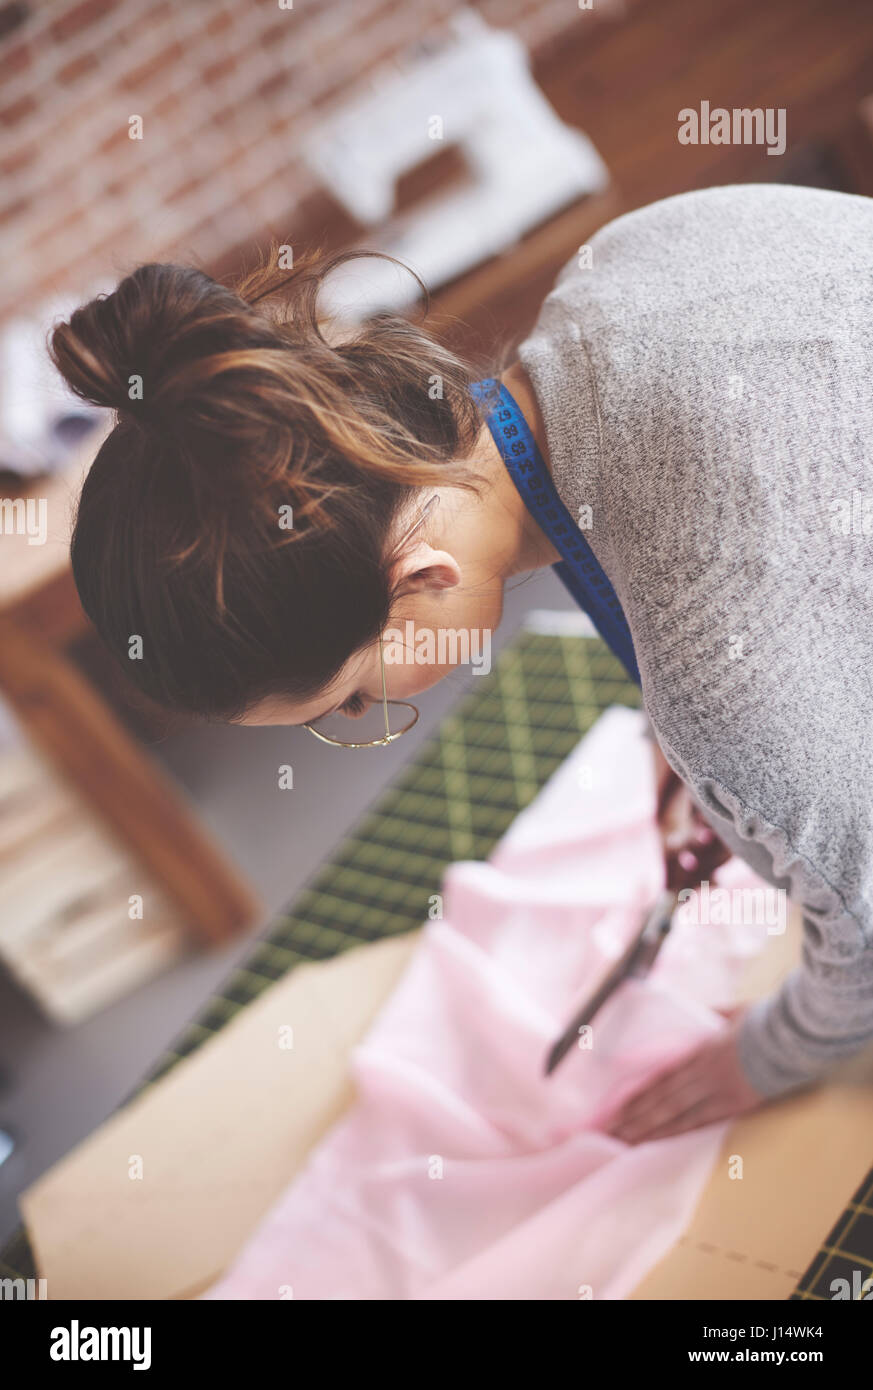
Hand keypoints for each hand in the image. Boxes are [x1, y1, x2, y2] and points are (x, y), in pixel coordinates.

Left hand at [603, 1009, 763, 1143]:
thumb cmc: (762, 1020)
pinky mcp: (736, 1104)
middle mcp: (702, 1072)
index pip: (660, 1076)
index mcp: (698, 1049)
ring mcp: (718, 1090)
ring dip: (651, 1129)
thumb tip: (702, 1012)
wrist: (791, 1035)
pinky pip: (703, 1122)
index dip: (637, 1094)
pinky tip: (664, 1141)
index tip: (616, 1106)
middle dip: (635, 1117)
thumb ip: (712, 1015)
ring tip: (627, 1142)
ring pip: (677, 1114)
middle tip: (610, 1132)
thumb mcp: (730, 1012)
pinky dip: (681, 1132)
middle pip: (662, 1099)